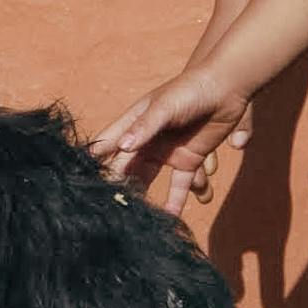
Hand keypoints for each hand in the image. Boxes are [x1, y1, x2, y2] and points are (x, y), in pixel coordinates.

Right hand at [93, 62, 257, 212]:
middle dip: (116, 183)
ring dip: (141, 196)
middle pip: (125, 165)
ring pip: (148, 178)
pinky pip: (179, 185)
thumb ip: (145, 127)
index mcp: (135, 122)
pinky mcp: (188, 161)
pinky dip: (174, 202)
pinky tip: (168, 219)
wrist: (225, 87)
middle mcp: (146, 139)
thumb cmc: (190, 90)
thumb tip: (123, 148)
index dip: (96, 159)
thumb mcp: (165, 106)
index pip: (110, 143)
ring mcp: (166, 152)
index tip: (82, 177)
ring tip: (131, 217)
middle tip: (105, 205)